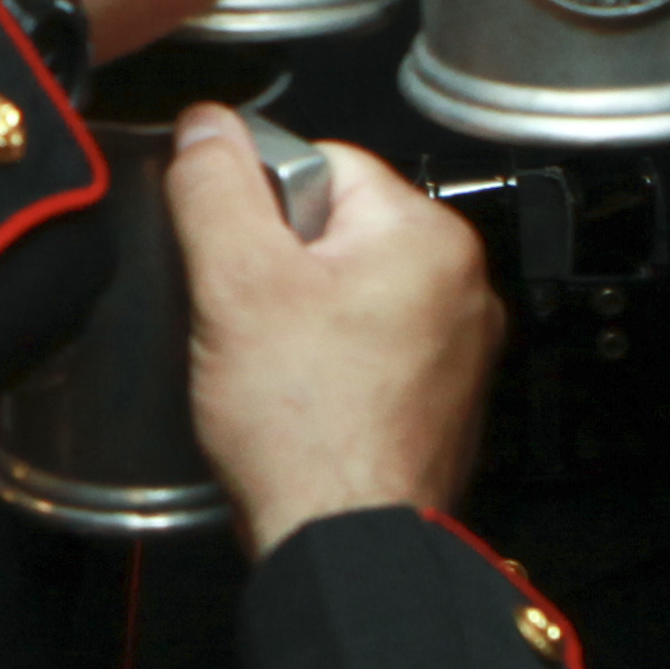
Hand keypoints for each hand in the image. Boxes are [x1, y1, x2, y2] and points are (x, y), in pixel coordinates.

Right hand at [176, 119, 496, 556]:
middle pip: (337, 232)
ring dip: (302, 320)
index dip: (258, 206)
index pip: (324, 166)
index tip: (233, 260)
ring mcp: (458, 352)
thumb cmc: (303, 424)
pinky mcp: (440, 404)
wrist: (345, 544)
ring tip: (270, 369)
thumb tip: (207, 125)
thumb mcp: (235, 280)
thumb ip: (216, 186)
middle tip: (246, 323)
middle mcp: (462, 287)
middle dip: (279, 269)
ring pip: (351, 296)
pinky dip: (330, 369)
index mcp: (428, 236)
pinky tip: (299, 403)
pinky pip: (370, 354)